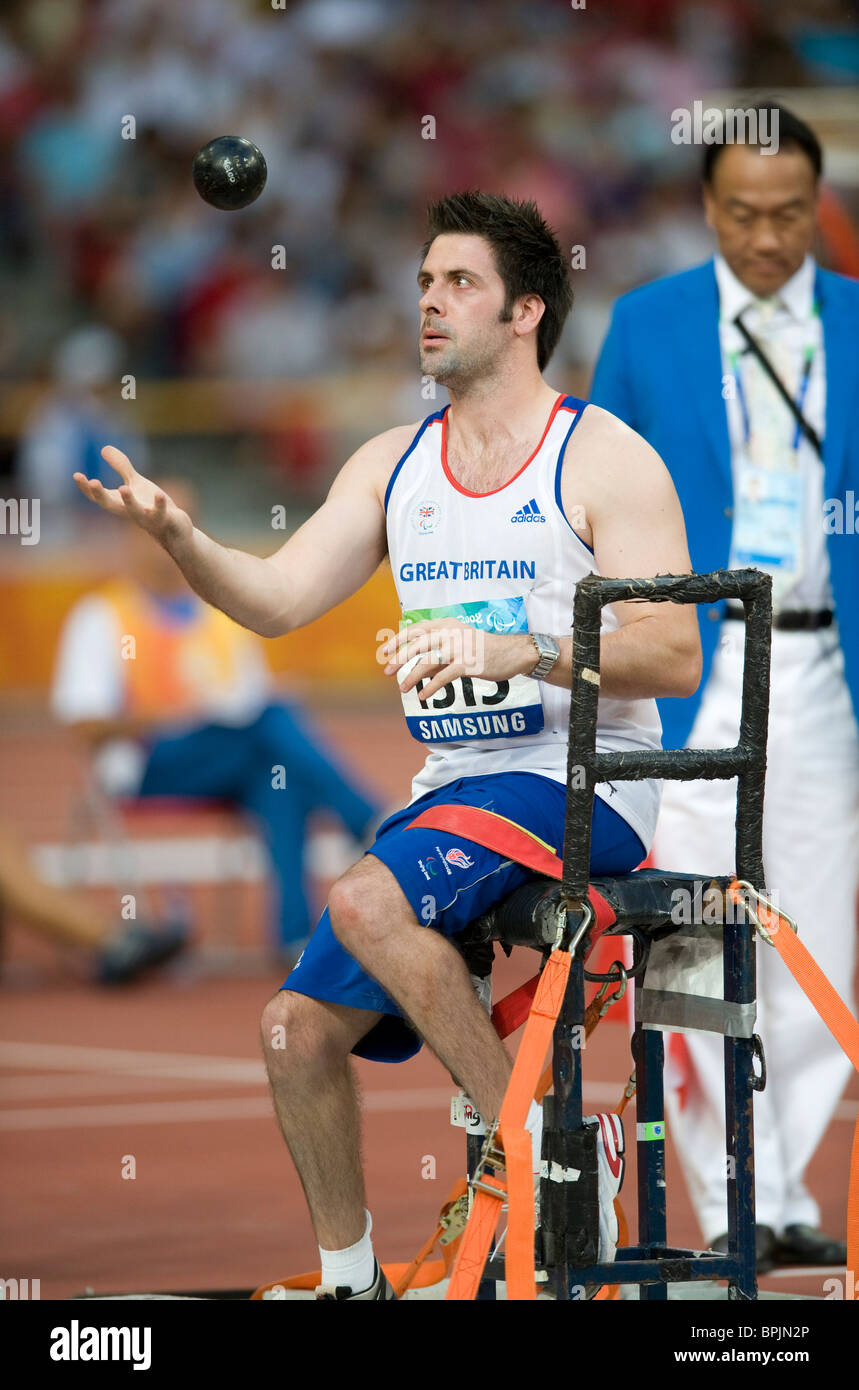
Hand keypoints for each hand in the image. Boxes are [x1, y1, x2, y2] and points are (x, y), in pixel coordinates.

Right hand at [73, 446, 192, 546]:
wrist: (173, 528)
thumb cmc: (150, 505)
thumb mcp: (134, 483)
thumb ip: (121, 467)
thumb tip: (103, 448)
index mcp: (119, 503)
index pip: (98, 497)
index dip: (86, 488)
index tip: (76, 475)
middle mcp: (129, 511)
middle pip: (111, 505)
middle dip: (100, 494)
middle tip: (92, 482)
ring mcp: (146, 517)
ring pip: (135, 512)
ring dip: (129, 501)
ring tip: (124, 488)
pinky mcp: (163, 519)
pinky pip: (160, 512)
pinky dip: (159, 504)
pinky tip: (158, 494)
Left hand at [378, 618, 535, 701]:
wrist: (511, 652)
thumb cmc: (483, 647)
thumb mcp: (459, 640)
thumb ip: (439, 648)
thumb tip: (417, 662)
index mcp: (446, 624)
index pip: (416, 629)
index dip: (398, 640)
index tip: (384, 651)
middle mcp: (450, 633)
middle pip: (417, 645)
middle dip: (399, 659)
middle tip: (387, 671)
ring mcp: (459, 648)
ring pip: (427, 662)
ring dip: (411, 677)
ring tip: (402, 689)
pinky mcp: (467, 664)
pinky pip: (443, 677)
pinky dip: (431, 687)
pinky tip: (423, 696)